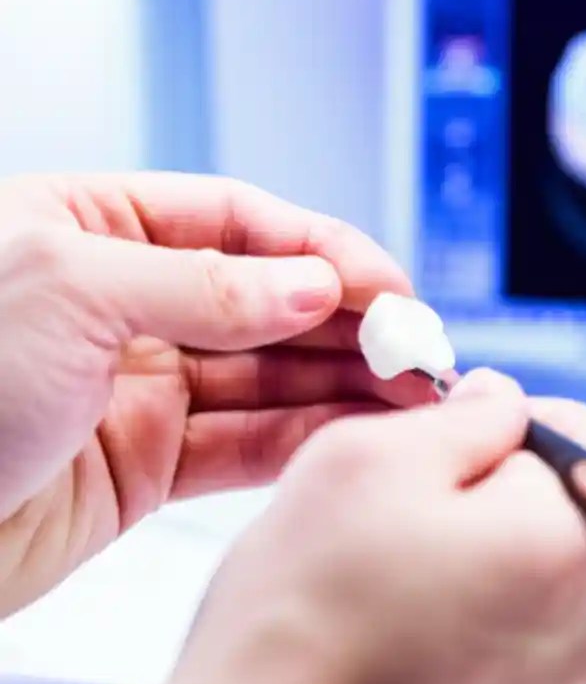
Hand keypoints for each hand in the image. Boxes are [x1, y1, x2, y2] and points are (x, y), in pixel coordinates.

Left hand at [0, 172, 433, 614]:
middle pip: (265, 299)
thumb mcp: (71, 292)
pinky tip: (354, 431)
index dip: (321, 249)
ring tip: (409, 393)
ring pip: (266, 375)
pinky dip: (303, 437)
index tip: (387, 283)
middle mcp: (122, 303)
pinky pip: (243, 442)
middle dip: (347, 320)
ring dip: (340, 382)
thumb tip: (314, 283)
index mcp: (91, 228)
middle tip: (416, 346)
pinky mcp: (146, 462)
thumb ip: (208, 287)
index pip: (237, 221)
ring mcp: (138, 384)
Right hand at [166, 370, 585, 683]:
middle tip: (477, 489)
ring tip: (452, 558)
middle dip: (562, 485)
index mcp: (563, 542)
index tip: (479, 436)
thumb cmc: (301, 616)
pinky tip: (451, 612)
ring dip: (547, 547)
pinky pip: (569, 636)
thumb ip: (463, 416)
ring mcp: (581, 678)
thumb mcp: (366, 462)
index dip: (539, 424)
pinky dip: (529, 608)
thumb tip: (503, 401)